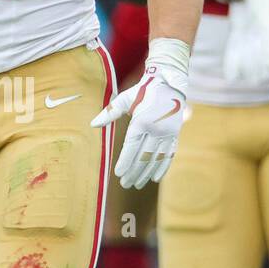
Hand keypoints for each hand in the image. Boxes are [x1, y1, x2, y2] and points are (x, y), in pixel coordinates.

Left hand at [92, 61, 186, 189]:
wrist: (170, 83)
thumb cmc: (143, 90)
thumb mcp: (124, 99)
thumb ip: (109, 113)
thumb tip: (93, 124)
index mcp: (142, 120)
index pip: (131, 146)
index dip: (125, 161)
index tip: (118, 174)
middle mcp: (156, 129)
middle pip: (143, 156)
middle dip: (134, 171)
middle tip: (125, 184)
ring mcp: (167, 133)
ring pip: (156, 158)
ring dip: (146, 173)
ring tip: (137, 184)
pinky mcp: (175, 134)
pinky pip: (169, 155)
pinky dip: (163, 167)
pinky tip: (155, 178)